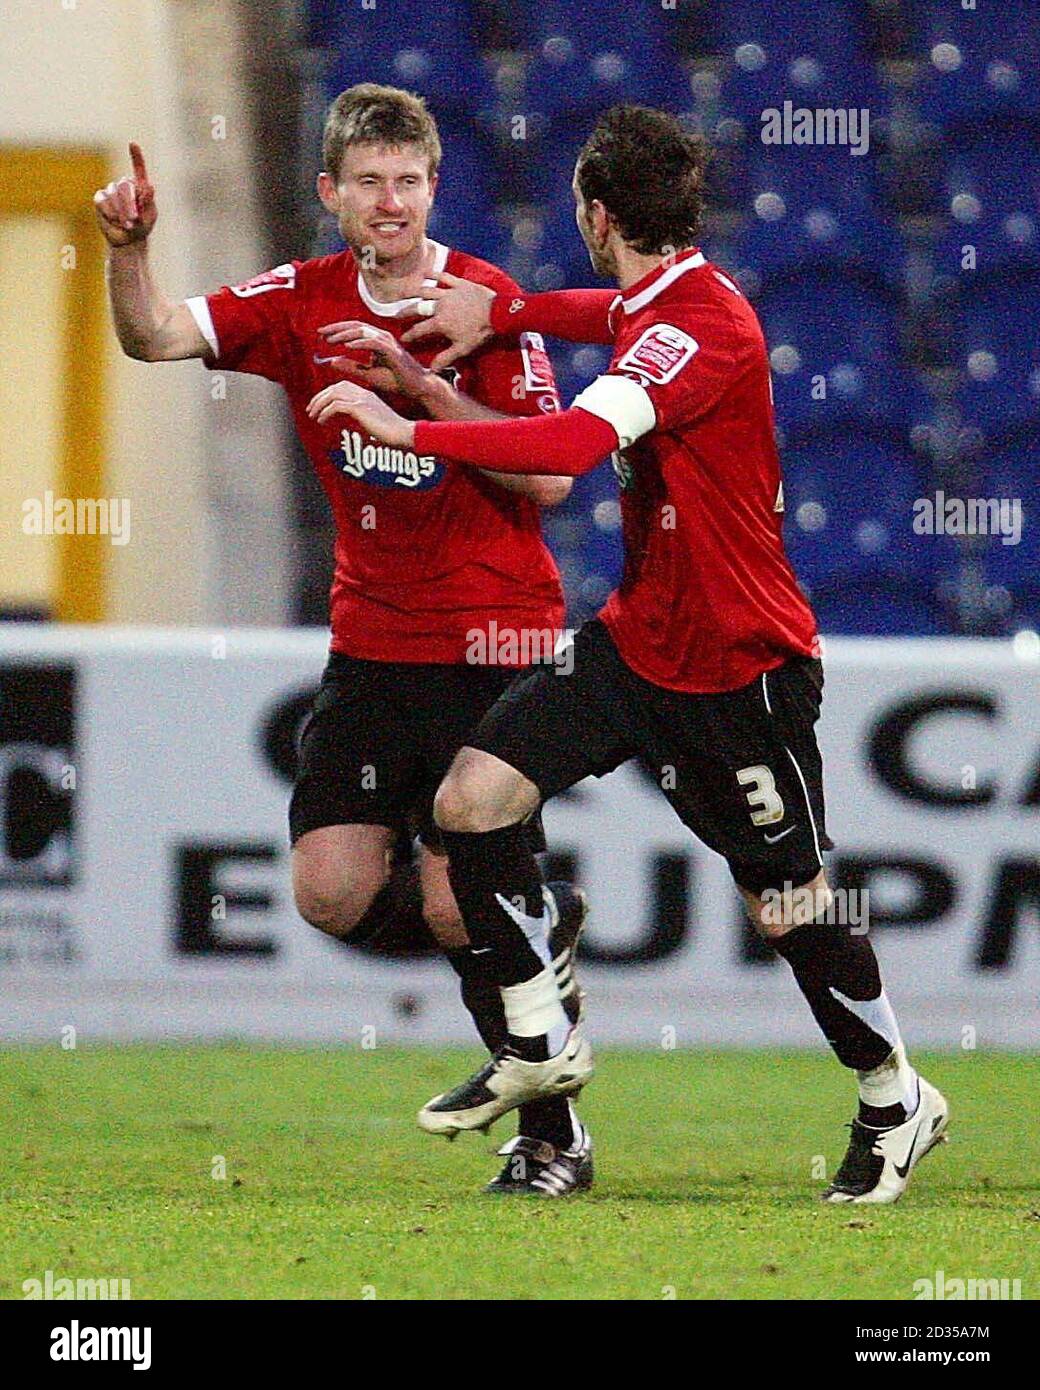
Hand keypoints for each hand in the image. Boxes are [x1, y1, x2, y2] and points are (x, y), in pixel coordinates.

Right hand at [93, 143, 156, 246]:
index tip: (132, 143)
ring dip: (120, 211)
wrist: (126, 240)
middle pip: (124, 186)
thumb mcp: (149, 217)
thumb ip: (149, 202)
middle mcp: (125, 184)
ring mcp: (111, 190)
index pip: (138, 168)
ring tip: (127, 224)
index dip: (136, 156)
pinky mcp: (100, 198)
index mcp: (140, 186)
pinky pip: (102, 201)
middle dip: (129, 204)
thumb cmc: (141, 227)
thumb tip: (150, 187)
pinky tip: (114, 220)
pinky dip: (109, 212)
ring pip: (113, 194)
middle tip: (134, 220)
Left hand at [306, 382, 415, 447]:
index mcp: (367, 394)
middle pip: (335, 387)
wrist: (404, 433)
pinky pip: (336, 406)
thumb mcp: (375, 420)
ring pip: (333, 394)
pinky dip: (325, 413)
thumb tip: (352, 421)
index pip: (342, 386)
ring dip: (319, 404)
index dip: (328, 393)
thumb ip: (364, 416)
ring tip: (313, 415)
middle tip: (311, 409)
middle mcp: (364, 393)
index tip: (319, 405)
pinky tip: (322, 421)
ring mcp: (362, 399)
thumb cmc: (393, 432)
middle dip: (320, 397)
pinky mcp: (360, 408)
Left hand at [315, 320, 431, 398]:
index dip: (337, 330)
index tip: (322, 335)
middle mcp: (382, 337)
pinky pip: (374, 343)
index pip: (354, 329)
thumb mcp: (368, 374)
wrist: (417, 388)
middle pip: (355, 326)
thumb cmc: (397, 381)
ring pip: (363, 331)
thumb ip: (351, 367)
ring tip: (331, 340)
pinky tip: (347, 346)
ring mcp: (388, 342)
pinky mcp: (393, 351)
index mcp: (376, 340)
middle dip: (337, 329)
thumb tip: (331, 361)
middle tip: (321, 333)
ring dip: (345, 334)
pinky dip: (360, 343)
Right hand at [400, 269, 494, 368]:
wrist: (498, 313)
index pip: (419, 330)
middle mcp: (439, 306)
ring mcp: (448, 293)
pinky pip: (443, 277)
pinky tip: (425, 274)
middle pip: (418, 308)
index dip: (409, 335)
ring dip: (414, 292)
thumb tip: (432, 369)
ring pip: (426, 291)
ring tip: (404, 293)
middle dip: (405, 312)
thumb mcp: (463, 348)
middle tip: (396, 315)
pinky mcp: (458, 284)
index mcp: (439, 323)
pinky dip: (434, 274)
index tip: (402, 338)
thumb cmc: (480, 332)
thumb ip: (446, 358)